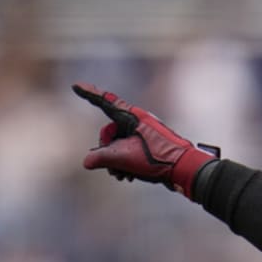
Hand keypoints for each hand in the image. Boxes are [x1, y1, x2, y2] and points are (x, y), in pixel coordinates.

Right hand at [72, 82, 217, 198]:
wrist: (186, 169)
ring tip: (121, 176)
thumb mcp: (126, 158)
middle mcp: (138, 121)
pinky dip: (125, 163)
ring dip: (115, 161)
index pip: (105, 103)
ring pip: (119, 144)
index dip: (89, 94)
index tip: (75, 85)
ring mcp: (143, 133)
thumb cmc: (159, 159)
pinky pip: (129, 150)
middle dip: (106, 151)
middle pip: (109, 132)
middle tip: (112, 168)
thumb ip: (103, 158)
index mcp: (133, 117)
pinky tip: (128, 177)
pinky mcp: (148, 145)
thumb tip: (86, 162)